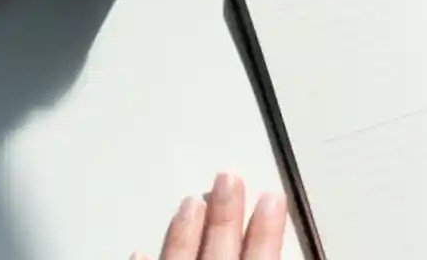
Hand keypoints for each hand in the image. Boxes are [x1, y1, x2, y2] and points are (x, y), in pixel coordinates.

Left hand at [132, 172, 286, 259]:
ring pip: (179, 257)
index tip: (272, 197)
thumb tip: (286, 252)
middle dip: (225, 209)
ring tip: (189, 200)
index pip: (262, 256)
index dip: (267, 227)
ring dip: (185, 229)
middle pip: (220, 246)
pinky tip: (140, 251)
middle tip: (228, 176)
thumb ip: (266, 259)